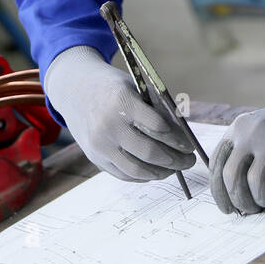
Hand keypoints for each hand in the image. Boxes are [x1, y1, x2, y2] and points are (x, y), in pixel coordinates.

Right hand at [43, 45, 195, 182]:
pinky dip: (142, 176)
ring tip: (174, 169)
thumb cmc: (112, 87)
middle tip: (189, 161)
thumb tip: (182, 136)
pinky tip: (155, 171)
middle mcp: (108, 125)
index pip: (158, 127)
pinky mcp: (95, 157)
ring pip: (137, 169)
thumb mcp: (135, 87)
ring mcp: (100, 144)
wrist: (74, 89)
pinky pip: (123, 174)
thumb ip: (156, 110)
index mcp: (122, 101)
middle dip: (175, 160)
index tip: (190, 145)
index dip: (178, 139)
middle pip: (150, 152)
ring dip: (161, 173)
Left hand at [209, 89, 264, 213]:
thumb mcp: (258, 132)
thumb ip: (242, 155)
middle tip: (251, 210)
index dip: (219, 192)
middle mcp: (253, 132)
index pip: (216, 165)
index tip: (228, 208)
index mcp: (239, 128)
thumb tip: (231, 197)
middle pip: (232, 177)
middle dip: (240, 202)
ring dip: (264, 202)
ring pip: (257, 186)